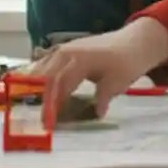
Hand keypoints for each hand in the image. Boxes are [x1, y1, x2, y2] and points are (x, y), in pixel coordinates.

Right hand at [28, 17, 167, 118]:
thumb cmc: (127, 62)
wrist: (135, 42)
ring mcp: (65, 50)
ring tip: (33, 107)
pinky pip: (48, 64)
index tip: (49, 124)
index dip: (52, 106)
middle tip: (41, 121)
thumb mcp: (118, 82)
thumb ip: (103, 97)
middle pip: (47, 78)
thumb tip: (96, 113)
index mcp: (79, 59)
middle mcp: (67, 52)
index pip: (60, 85)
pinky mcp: (66, 51)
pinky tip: (37, 89)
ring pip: (44, 69)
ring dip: (38, 88)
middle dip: (42, 100)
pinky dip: (41, 77)